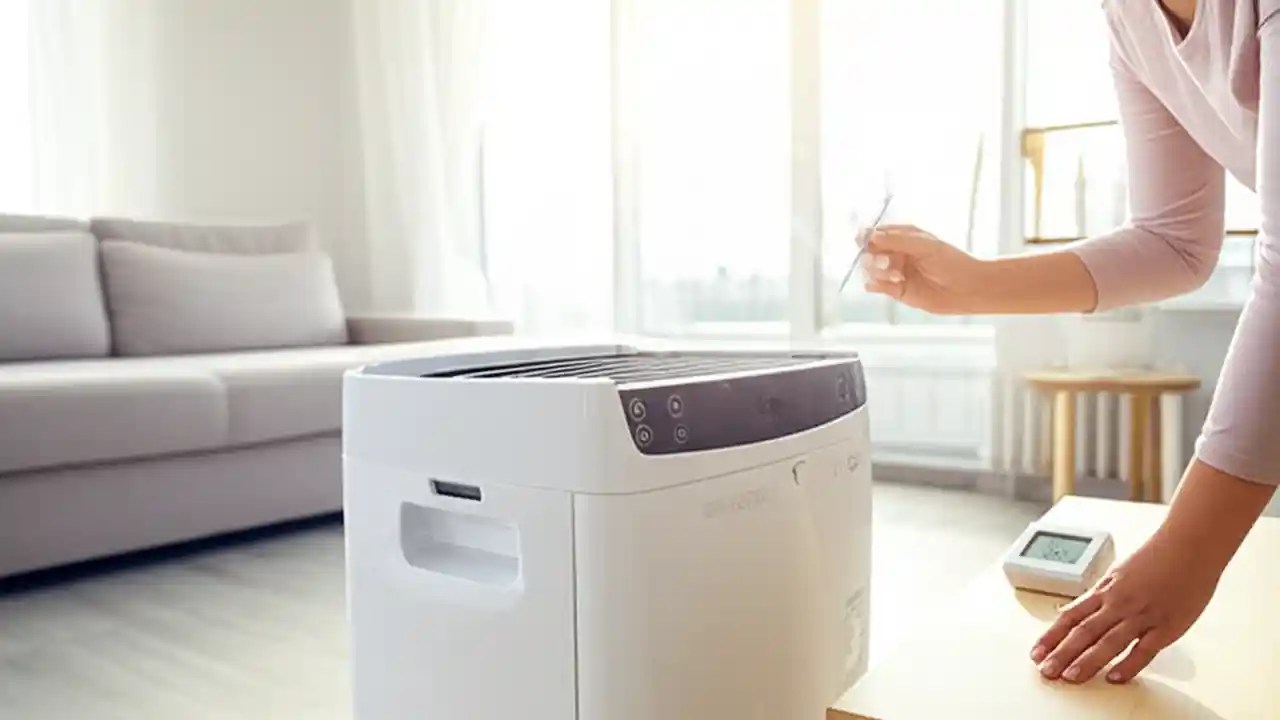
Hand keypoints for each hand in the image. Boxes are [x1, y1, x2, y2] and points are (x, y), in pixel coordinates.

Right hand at [860, 225, 987, 313]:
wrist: (966, 289)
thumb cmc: (949, 262)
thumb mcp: (924, 245)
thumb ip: (897, 240)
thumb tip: (870, 235)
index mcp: (904, 238)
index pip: (877, 233)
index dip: (867, 236)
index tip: (862, 239)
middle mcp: (897, 254)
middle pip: (870, 252)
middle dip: (871, 255)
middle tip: (883, 261)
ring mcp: (895, 272)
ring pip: (871, 269)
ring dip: (876, 271)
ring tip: (894, 276)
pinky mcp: (896, 291)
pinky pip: (876, 286)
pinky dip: (875, 285)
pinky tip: (885, 284)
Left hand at [1030, 531, 1220, 683]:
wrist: (1188, 547)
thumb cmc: (1155, 558)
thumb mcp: (1117, 574)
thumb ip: (1097, 596)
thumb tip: (1072, 611)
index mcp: (1105, 590)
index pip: (1070, 617)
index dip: (1051, 637)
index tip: (1036, 653)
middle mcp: (1118, 603)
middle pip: (1084, 632)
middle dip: (1062, 653)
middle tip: (1046, 671)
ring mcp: (1142, 616)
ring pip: (1109, 642)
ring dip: (1087, 661)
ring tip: (1070, 677)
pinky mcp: (1167, 626)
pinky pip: (1144, 650)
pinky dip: (1129, 665)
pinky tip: (1114, 678)